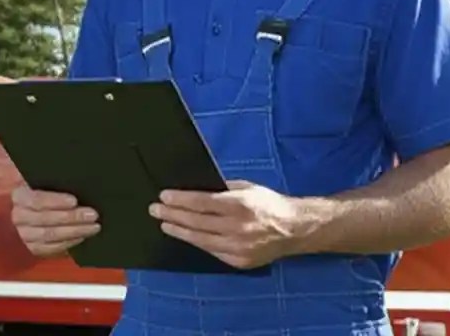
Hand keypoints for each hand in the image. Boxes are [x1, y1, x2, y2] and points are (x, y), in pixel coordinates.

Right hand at [10, 186, 100, 257]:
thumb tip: (72, 181)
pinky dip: (68, 243)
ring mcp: (24, 235)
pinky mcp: (33, 248)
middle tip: (92, 214)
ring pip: (50, 235)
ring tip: (93, 227)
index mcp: (19, 196)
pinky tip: (82, 237)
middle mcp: (19, 217)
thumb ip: (52, 181)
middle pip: (46, 219)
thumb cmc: (40, 191)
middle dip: (72, 218)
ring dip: (74, 232)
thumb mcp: (40, 182)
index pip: (37, 200)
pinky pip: (51, 248)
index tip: (74, 201)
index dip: (56, 201)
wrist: (26, 211)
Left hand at [150, 180, 304, 268]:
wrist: (294, 229)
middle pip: (196, 221)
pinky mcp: (238, 261)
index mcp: (239, 205)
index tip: (164, 196)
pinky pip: (211, 251)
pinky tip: (186, 236)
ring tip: (165, 224)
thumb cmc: (269, 204)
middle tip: (155, 210)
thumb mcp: (247, 188)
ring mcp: (237, 247)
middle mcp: (237, 227)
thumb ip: (222, 189)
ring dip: (179, 231)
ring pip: (200, 240)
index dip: (180, 200)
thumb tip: (195, 189)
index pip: (201, 202)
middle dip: (172, 214)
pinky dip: (197, 243)